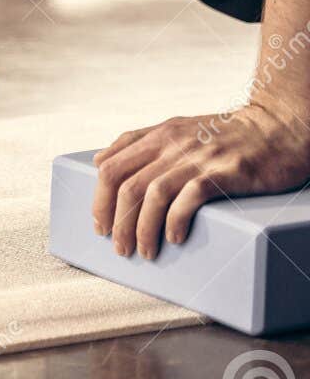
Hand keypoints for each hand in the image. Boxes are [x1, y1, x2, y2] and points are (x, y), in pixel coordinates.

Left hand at [92, 103, 309, 258]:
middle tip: (118, 246)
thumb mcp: (178, 128)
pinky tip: (174, 237)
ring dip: (142, 229)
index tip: (99, 224)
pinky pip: (188, 198)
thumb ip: (139, 142)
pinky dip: (175, 221)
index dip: (99, 199)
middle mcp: (172, 144)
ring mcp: (197, 157)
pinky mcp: (224, 172)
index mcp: (158, 135)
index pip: (111, 167)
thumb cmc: (226, 134)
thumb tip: (99, 161)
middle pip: (126, 186)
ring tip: (143, 252)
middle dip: (116, 221)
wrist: (279, 127)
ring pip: (152, 196)